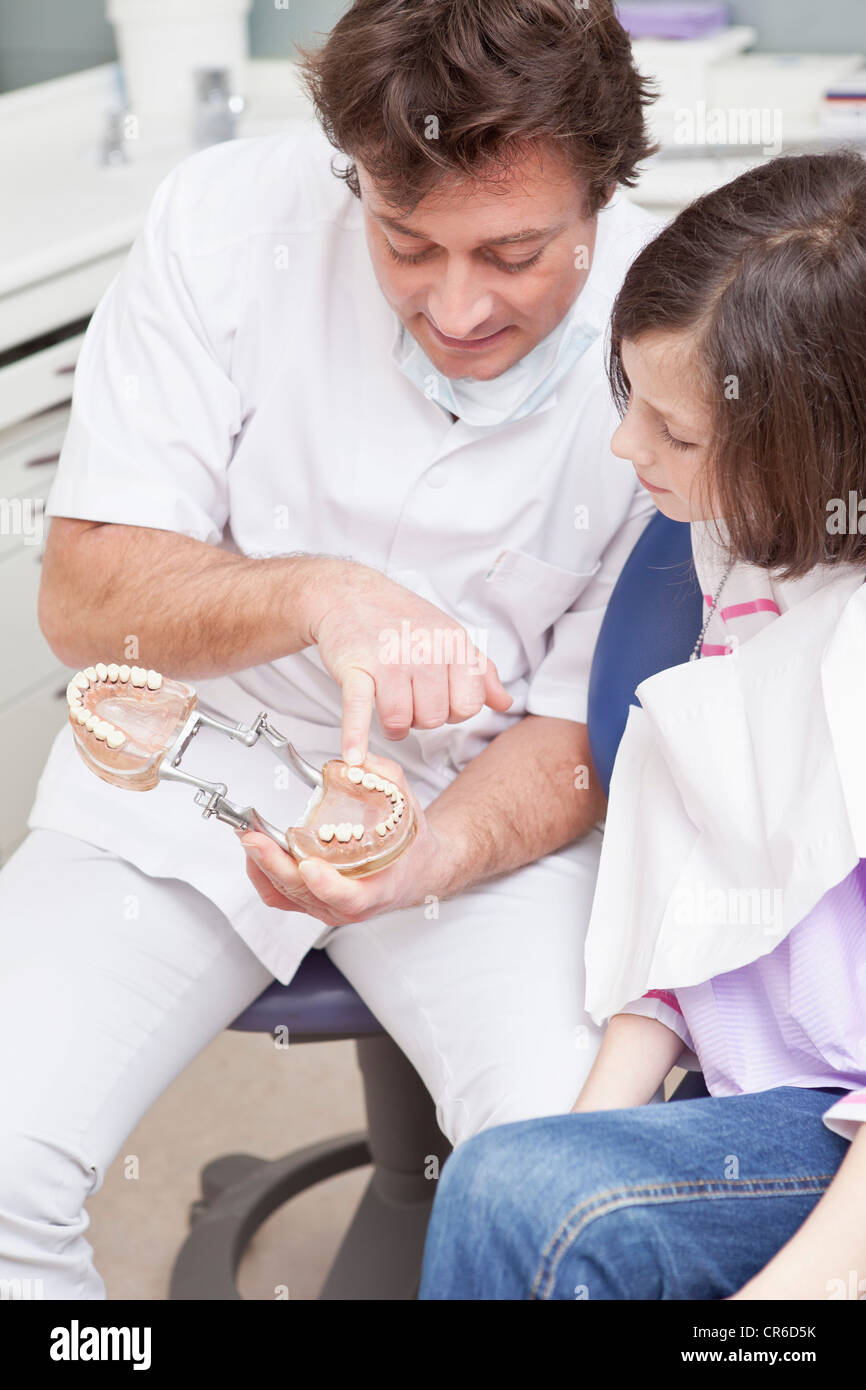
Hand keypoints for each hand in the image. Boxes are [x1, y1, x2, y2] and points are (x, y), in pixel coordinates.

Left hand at [238, 753, 452, 927]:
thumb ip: (384, 780)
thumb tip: (355, 757)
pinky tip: (253, 850)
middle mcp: (348, 904)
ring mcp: (326, 907)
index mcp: (376, 888)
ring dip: (262, 866)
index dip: (326, 885)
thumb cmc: (409, 849)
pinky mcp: (310, 902)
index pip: (348, 896)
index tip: (309, 866)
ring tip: (247, 835)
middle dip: (274, 864)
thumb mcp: (406, 808)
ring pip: (285, 895)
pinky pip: (278, 896)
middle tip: (255, 838)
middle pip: (303, 893)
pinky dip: (261, 875)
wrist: (415, 873)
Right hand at [304, 560, 511, 763]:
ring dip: (392, 725)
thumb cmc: (401, 619)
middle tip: (407, 699)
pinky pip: (359, 709)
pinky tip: (354, 755)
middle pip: (434, 719)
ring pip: (400, 722)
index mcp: (452, 644)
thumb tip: (505, 702)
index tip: (437, 700)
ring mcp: (389, 660)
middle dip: (419, 718)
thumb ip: (480, 672)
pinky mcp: (356, 668)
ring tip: (386, 707)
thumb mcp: (450, 637)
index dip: (452, 712)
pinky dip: (355, 736)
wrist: (351, 594)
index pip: (468, 706)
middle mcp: (425, 651)